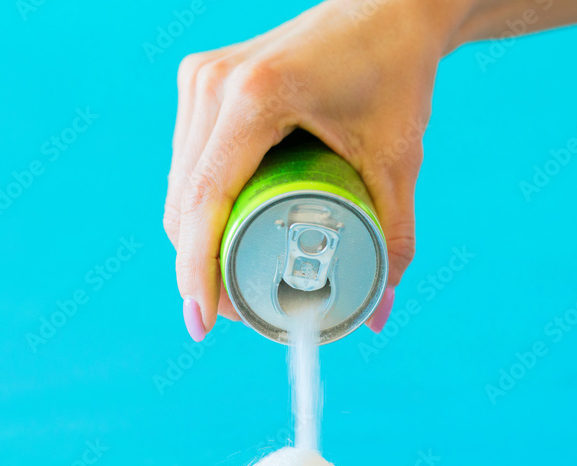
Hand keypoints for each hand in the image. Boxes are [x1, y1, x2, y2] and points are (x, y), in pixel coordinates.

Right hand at [163, 0, 448, 340]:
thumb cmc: (395, 75)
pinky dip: (198, 206)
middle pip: (183, 201)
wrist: (387, 10)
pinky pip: (186, 161)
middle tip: (234, 312)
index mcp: (257, 96)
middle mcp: (215, 82)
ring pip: (178, 184)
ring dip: (194, 238)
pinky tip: (221, 235)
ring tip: (229, 281)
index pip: (204, 200)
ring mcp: (202, 78)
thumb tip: (382, 311)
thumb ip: (394, 237)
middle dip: (198, 266)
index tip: (203, 322)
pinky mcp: (202, 80)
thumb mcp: (398, 159)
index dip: (197, 271)